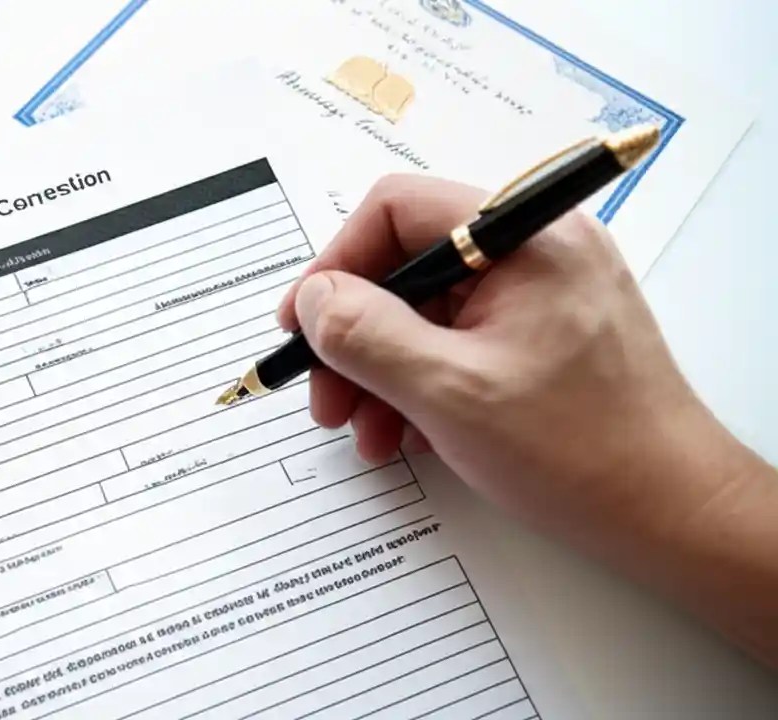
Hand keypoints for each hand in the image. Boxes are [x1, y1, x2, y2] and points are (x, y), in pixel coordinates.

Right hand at [277, 174, 723, 545]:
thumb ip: (367, 335)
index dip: (337, 265)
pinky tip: (406, 433)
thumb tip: (314, 301)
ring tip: (365, 431)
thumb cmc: (581, 451)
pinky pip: (459, 340)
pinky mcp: (544, 334)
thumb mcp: (448, 391)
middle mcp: (537, 249)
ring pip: (428, 311)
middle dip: (355, 335)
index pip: (398, 210)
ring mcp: (543, 292)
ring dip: (381, 370)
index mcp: (526, 236)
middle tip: (326, 396)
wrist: (671, 515)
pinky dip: (421, 383)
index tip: (304, 324)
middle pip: (408, 265)